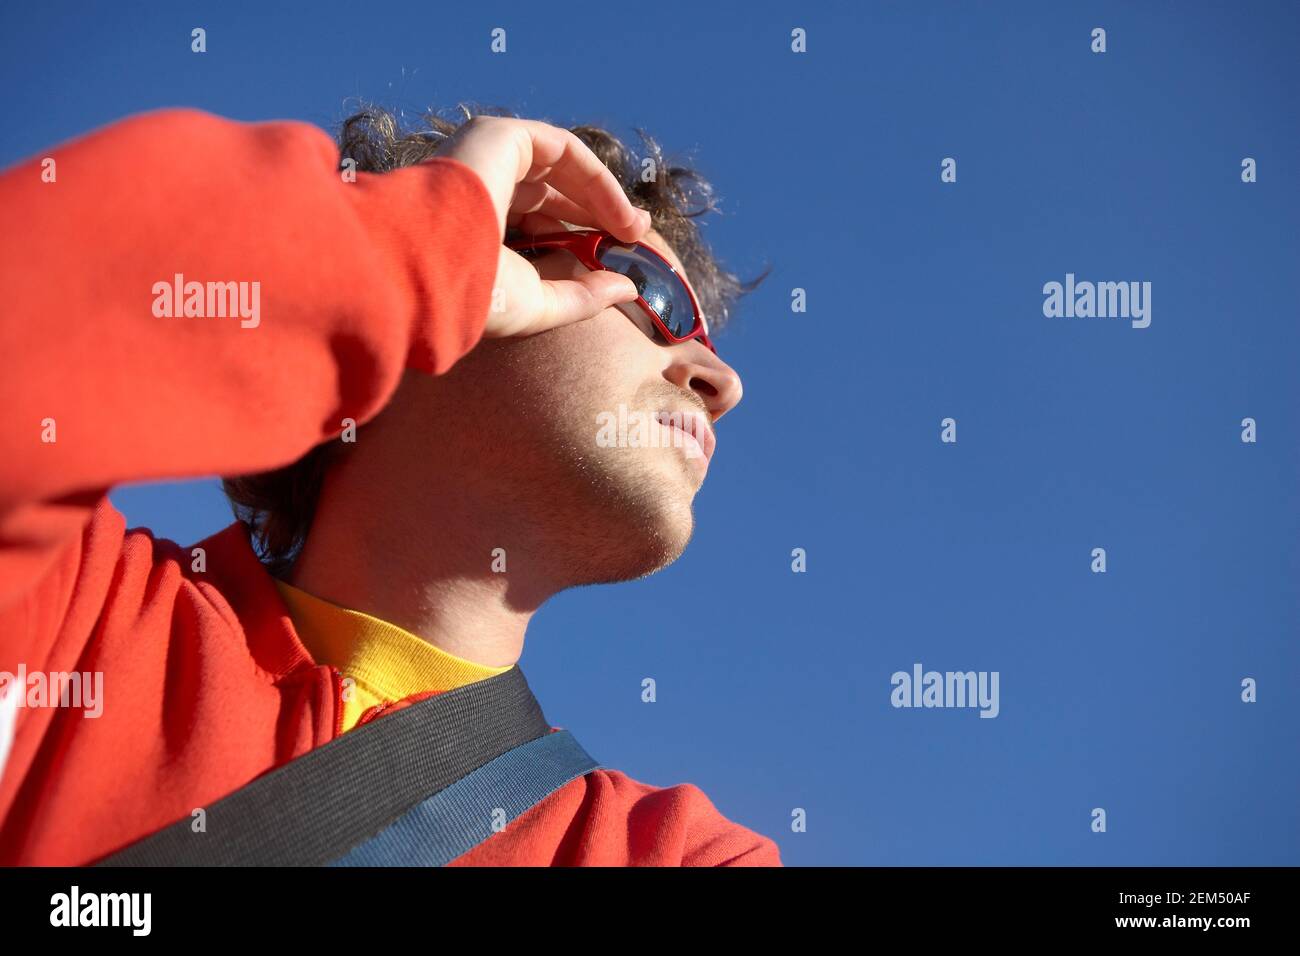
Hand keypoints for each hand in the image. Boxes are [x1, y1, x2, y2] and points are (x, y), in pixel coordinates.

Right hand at [436, 116, 649, 338]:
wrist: (433, 267)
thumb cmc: (472, 295)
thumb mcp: (536, 304)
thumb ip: (581, 296)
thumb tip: (628, 289)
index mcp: (474, 223)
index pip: (537, 221)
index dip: (580, 233)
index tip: (617, 255)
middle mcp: (478, 185)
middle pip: (553, 192)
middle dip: (598, 212)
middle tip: (636, 236)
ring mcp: (486, 157)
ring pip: (562, 169)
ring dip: (603, 197)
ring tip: (634, 228)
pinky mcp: (499, 136)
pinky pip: (564, 150)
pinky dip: (597, 178)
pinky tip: (619, 211)